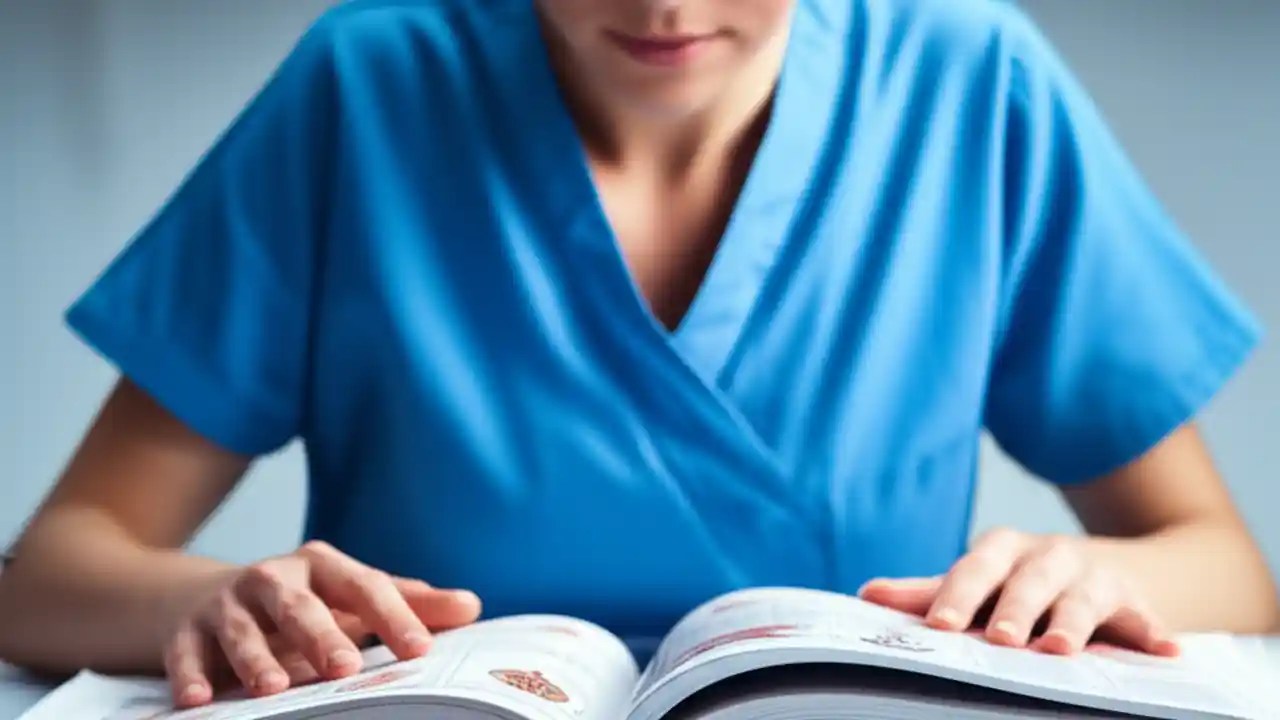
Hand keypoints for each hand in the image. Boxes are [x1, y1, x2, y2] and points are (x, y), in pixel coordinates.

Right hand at [162, 541, 481, 707]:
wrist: (205, 598)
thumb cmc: (301, 603)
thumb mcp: (352, 599)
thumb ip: (409, 605)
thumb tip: (471, 607)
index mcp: (323, 566)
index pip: (366, 587)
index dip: (394, 617)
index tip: (421, 650)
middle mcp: (275, 577)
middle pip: (301, 604)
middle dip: (323, 635)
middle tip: (345, 668)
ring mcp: (228, 603)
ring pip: (243, 629)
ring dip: (255, 658)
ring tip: (273, 688)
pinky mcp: (187, 631)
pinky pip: (187, 652)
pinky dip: (191, 675)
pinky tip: (199, 700)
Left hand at [857, 528, 1179, 656]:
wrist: (1101, 570)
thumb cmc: (1019, 582)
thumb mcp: (979, 582)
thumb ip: (928, 592)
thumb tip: (868, 594)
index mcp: (1001, 550)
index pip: (975, 569)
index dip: (957, 596)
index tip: (939, 626)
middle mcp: (1046, 556)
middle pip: (1028, 581)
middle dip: (1015, 609)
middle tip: (1001, 639)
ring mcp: (1093, 574)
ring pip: (1083, 595)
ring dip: (1074, 620)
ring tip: (1061, 648)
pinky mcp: (1135, 599)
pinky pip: (1145, 616)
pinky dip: (1154, 630)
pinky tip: (1166, 649)